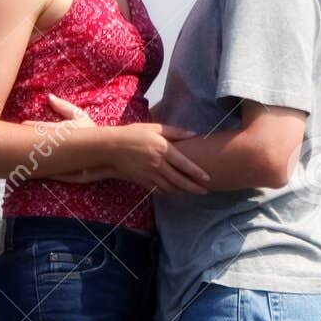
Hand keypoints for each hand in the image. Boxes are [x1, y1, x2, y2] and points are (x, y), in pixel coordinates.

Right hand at [48, 92, 208, 192]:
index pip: (184, 165)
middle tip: (205, 191)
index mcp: (163, 150)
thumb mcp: (155, 128)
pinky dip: (169, 192)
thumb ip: (176, 132)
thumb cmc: (134, 134)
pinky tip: (175, 191)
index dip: (197, 173)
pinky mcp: (143, 181)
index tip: (208, 178)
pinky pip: (159, 190)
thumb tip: (194, 134)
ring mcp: (150, 175)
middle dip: (194, 188)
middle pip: (180, 180)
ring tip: (192, 191)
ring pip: (170, 188)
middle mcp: (158, 164)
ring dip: (182, 191)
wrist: (112, 147)